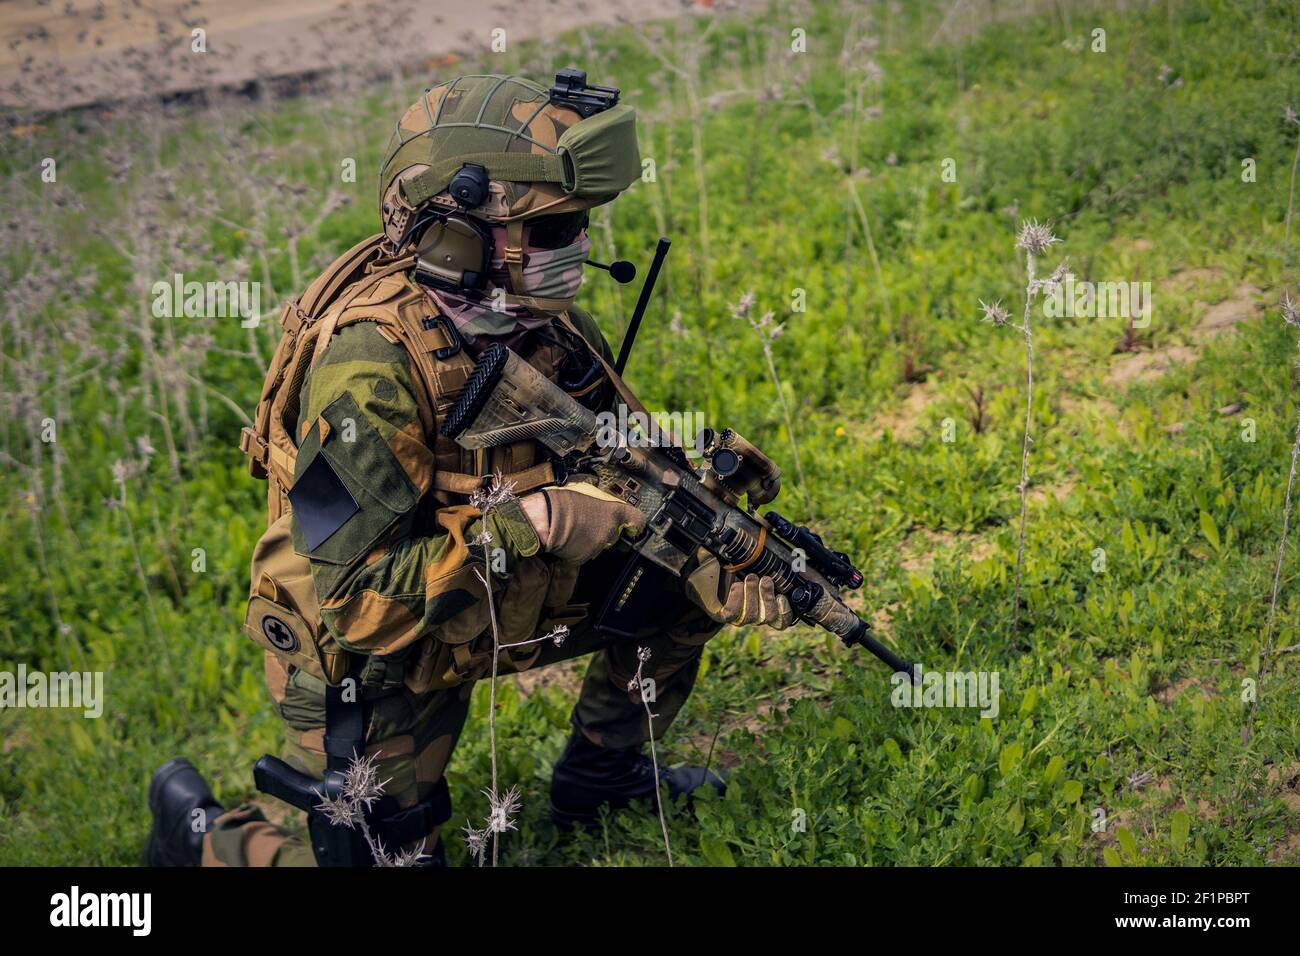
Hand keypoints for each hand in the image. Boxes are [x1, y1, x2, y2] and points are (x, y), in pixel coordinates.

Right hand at [520, 483, 646, 562]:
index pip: (636, 519)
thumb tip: (599, 506)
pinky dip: (575, 548)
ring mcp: (595, 547)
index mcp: (612, 514)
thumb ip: (598, 504)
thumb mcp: (584, 494)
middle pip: (611, 533)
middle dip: (601, 529)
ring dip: (587, 539)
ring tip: (571, 528)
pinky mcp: (581, 558)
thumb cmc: (560, 503)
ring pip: (595, 544)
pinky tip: (565, 538)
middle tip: (585, 521)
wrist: (543, 520)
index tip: (635, 524)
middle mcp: (608, 533)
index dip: (636, 522)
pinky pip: (581, 553)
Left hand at [685, 554, 795, 628]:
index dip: (786, 613)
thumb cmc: (732, 561)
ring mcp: (738, 616)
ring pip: (752, 616)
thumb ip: (766, 552)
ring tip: (748, 577)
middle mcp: (754, 613)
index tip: (782, 596)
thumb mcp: (752, 558)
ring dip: (753, 594)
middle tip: (764, 579)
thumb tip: (780, 535)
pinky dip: (737, 599)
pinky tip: (736, 586)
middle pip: (769, 618)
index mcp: (765, 603)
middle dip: (768, 597)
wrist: (704, 567)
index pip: (781, 620)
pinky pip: (733, 614)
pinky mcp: (721, 614)